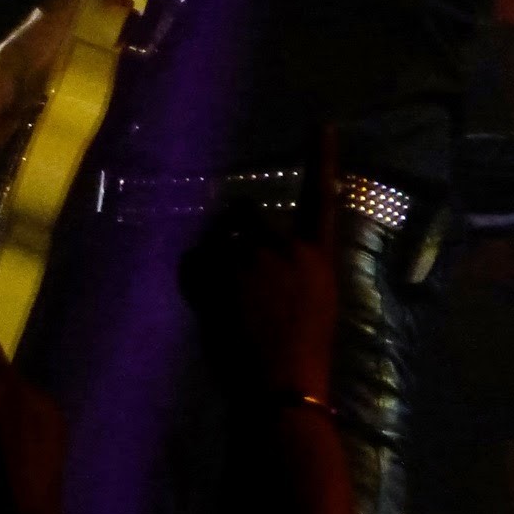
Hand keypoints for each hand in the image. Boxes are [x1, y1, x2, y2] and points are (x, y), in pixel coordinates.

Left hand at [179, 130, 339, 405]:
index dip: (321, 161)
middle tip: (233, 266)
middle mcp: (283, 249)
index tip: (320, 125)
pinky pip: (192, 260)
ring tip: (228, 299)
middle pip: (244, 213)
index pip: (321, 200)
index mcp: (316, 257)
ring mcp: (248, 261)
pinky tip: (209, 303)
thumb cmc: (301, 355)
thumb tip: (257, 249)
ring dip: (213, 259)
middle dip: (233, 230)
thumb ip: (291, 269)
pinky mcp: (218, 279)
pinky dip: (193, 277)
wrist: (281, 387)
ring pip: (214, 239)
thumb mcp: (313, 303)